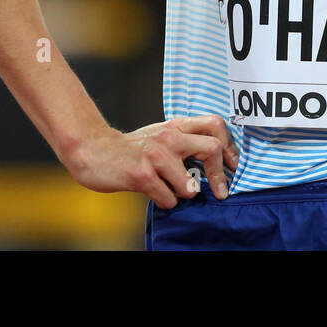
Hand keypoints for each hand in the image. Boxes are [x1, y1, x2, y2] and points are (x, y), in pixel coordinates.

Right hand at [63, 115, 238, 206]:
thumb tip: (218, 158)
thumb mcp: (161, 134)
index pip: (215, 124)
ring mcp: (156, 155)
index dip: (230, 146)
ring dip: (187, 193)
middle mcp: (169, 136)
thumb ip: (185, 140)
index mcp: (176, 125)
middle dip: (219, 175)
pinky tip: (156, 194)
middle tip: (221, 191)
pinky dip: (167, 201)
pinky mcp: (142, 175)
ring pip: (190, 183)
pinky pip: (169, 198)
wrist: (93, 151)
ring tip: (174, 190)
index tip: (232, 165)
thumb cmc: (132, 148)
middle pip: (212, 149)